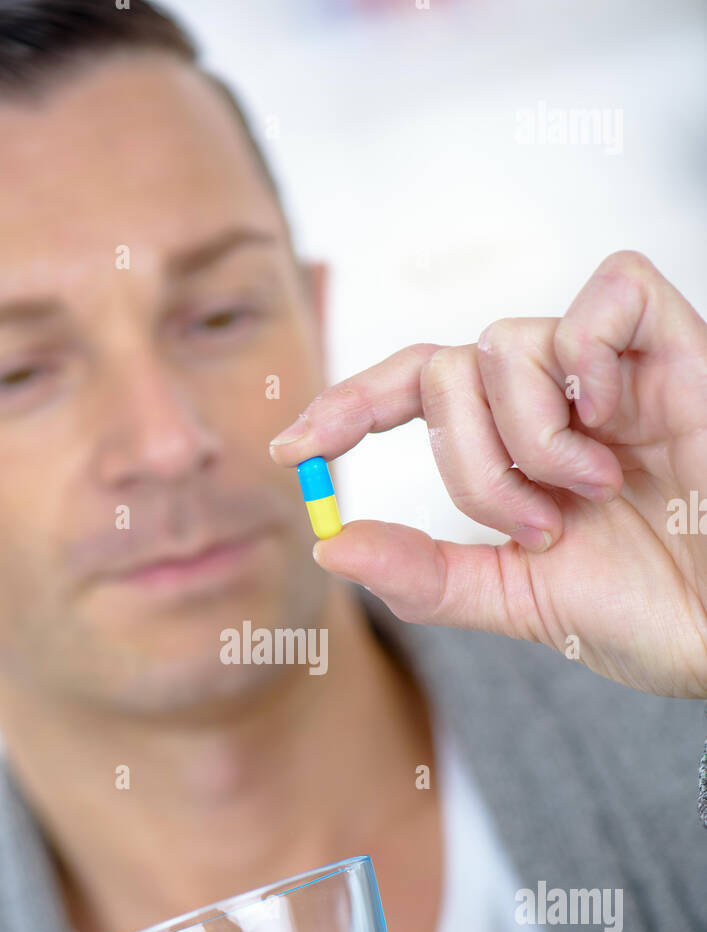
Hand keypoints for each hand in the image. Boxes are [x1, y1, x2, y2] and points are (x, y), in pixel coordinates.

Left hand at [270, 251, 706, 698]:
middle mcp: (556, 401)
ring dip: (530, 437)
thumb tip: (329, 545)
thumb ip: (428, 575)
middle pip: (446, 370)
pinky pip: (609, 290)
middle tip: (537, 527)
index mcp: (517, 449)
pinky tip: (612, 418)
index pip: (414, 391)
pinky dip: (591, 352)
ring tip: (593, 494)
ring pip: (507, 341)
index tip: (291, 449)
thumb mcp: (517, 600)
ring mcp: (613, 373)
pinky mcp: (679, 349)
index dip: (348, 405)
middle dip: (469, 465)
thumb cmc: (648, 614)